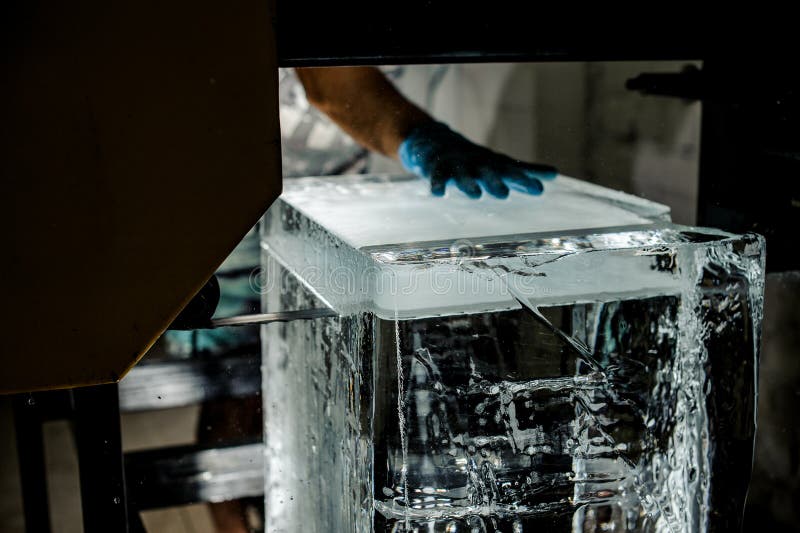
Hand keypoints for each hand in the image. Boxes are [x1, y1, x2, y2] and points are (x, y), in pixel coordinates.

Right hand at [398, 121, 556, 198]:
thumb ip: (525, 172)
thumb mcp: (500, 163)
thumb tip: (554, 175)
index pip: (511, 171)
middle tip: (504, 194)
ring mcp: (456, 164)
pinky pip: (436, 176)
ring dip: (468, 183)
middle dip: (495, 181)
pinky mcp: (437, 168)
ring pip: (462, 173)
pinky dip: (437, 183)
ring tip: (475, 194)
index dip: (524, 180)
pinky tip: (439, 193)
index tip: (538, 190)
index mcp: (493, 163)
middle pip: (487, 171)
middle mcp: (476, 162)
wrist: (437, 141)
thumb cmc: (475, 159)